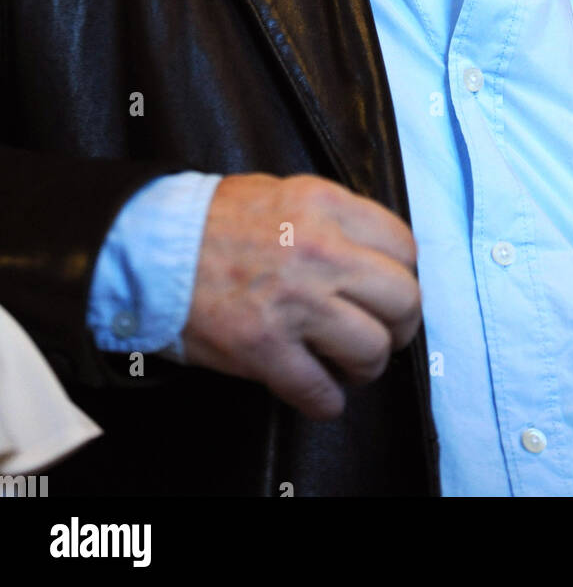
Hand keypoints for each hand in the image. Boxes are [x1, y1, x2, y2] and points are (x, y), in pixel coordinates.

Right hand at [181, 172, 421, 418]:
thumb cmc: (213, 221)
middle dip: (399, 325)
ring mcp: (294, 303)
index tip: (389, 289)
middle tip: (381, 331)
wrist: (149, 249)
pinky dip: (326, 401)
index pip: (404, 247)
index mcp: (326, 207)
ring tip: (348, 363)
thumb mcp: (284, 191)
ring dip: (366, 365)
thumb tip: (373, 252)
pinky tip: (318, 392)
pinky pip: (321, 391)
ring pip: (372, 349)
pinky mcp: (265, 349)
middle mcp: (320, 253)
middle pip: (403, 300)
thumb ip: (333, 217)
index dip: (403, 274)